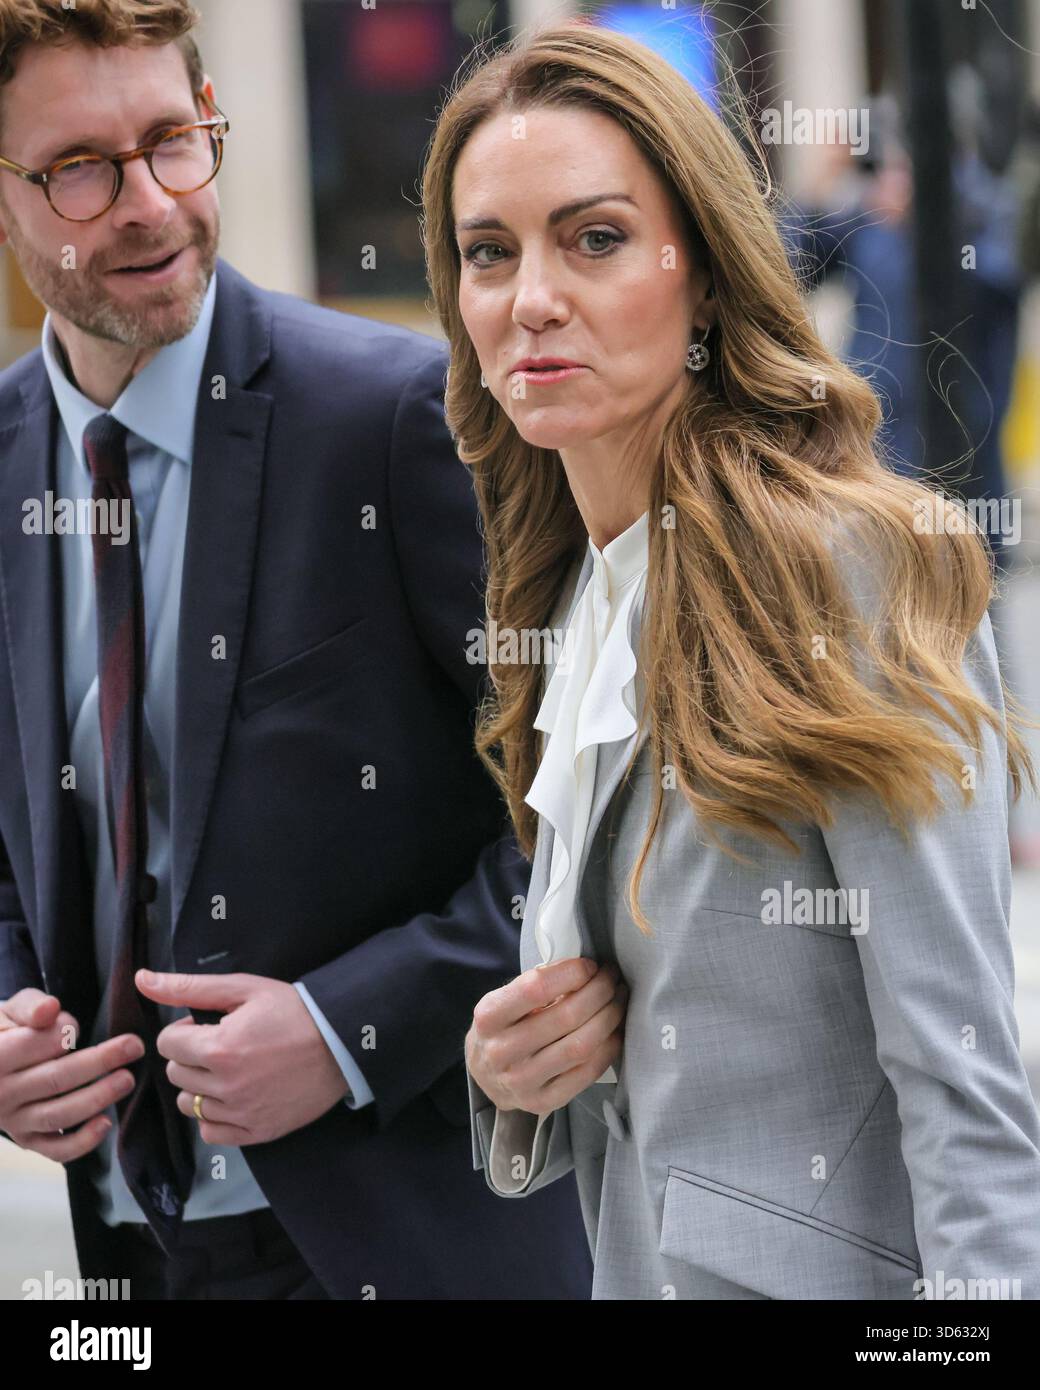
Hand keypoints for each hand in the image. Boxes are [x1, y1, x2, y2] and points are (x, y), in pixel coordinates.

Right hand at [0, 988, 143, 1161]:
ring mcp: (13, 1121)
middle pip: (54, 1080)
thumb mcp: (10, 1011)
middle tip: (135, 1046)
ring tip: (127, 1080)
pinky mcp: (27, 1140)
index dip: (64, 1033)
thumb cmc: (7, 1031)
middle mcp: (1, 1094)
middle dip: (99, 1063)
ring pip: (58, 1116)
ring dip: (96, 1098)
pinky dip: (81, 1142)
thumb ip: (30, 1006)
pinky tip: (106, 1124)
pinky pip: (55, 1149)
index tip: (77, 1026)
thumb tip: (51, 1010)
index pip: (35, 1045)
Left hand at [138, 970, 349, 1145]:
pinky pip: (211, 1132)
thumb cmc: (294, 1011)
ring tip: (228, 1069)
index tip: (208, 1026)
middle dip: (191, 1056)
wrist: (342, 1042)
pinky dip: (215, 1116)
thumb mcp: (244, 988)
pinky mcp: (257, 1131)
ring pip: (189, 1105)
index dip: (185, 1030)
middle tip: (222, 1044)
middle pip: (176, 1073)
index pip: (167, 1044)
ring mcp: (242, 1112)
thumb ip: (189, 986)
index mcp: (220, 1047)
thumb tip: (143, 980)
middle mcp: (226, 1085)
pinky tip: (233, 1095)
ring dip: (200, 1086)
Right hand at [465, 958, 627, 1117]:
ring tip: (618, 1000)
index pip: (536, 988)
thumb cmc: (503, 1027)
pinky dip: (608, 1047)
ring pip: (581, 1046)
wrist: (486, 1076)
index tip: (590, 965)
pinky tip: (614, 1031)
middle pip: (566, 1016)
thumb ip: (537, 984)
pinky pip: (587, 1073)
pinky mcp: (542, 1101)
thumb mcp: (505, 1000)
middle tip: (611, 979)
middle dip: (599, 992)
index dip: (571, 973)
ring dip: (609, 1017)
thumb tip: (586, 970)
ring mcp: (522, 1081)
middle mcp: (501, 1051)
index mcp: (489, 1017)